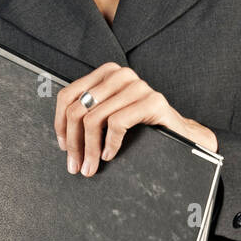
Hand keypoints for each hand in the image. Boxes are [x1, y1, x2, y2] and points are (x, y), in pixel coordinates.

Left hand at [54, 61, 217, 175]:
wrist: (180, 134)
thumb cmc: (142, 128)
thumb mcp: (111, 116)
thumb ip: (90, 115)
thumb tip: (64, 139)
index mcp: (106, 74)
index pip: (68, 95)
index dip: (60, 124)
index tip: (64, 147)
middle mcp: (120, 75)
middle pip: (78, 109)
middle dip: (74, 143)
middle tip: (76, 165)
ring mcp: (138, 86)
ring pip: (95, 118)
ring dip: (89, 149)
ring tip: (91, 166)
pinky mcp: (152, 101)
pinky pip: (118, 123)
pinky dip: (110, 143)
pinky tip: (110, 154)